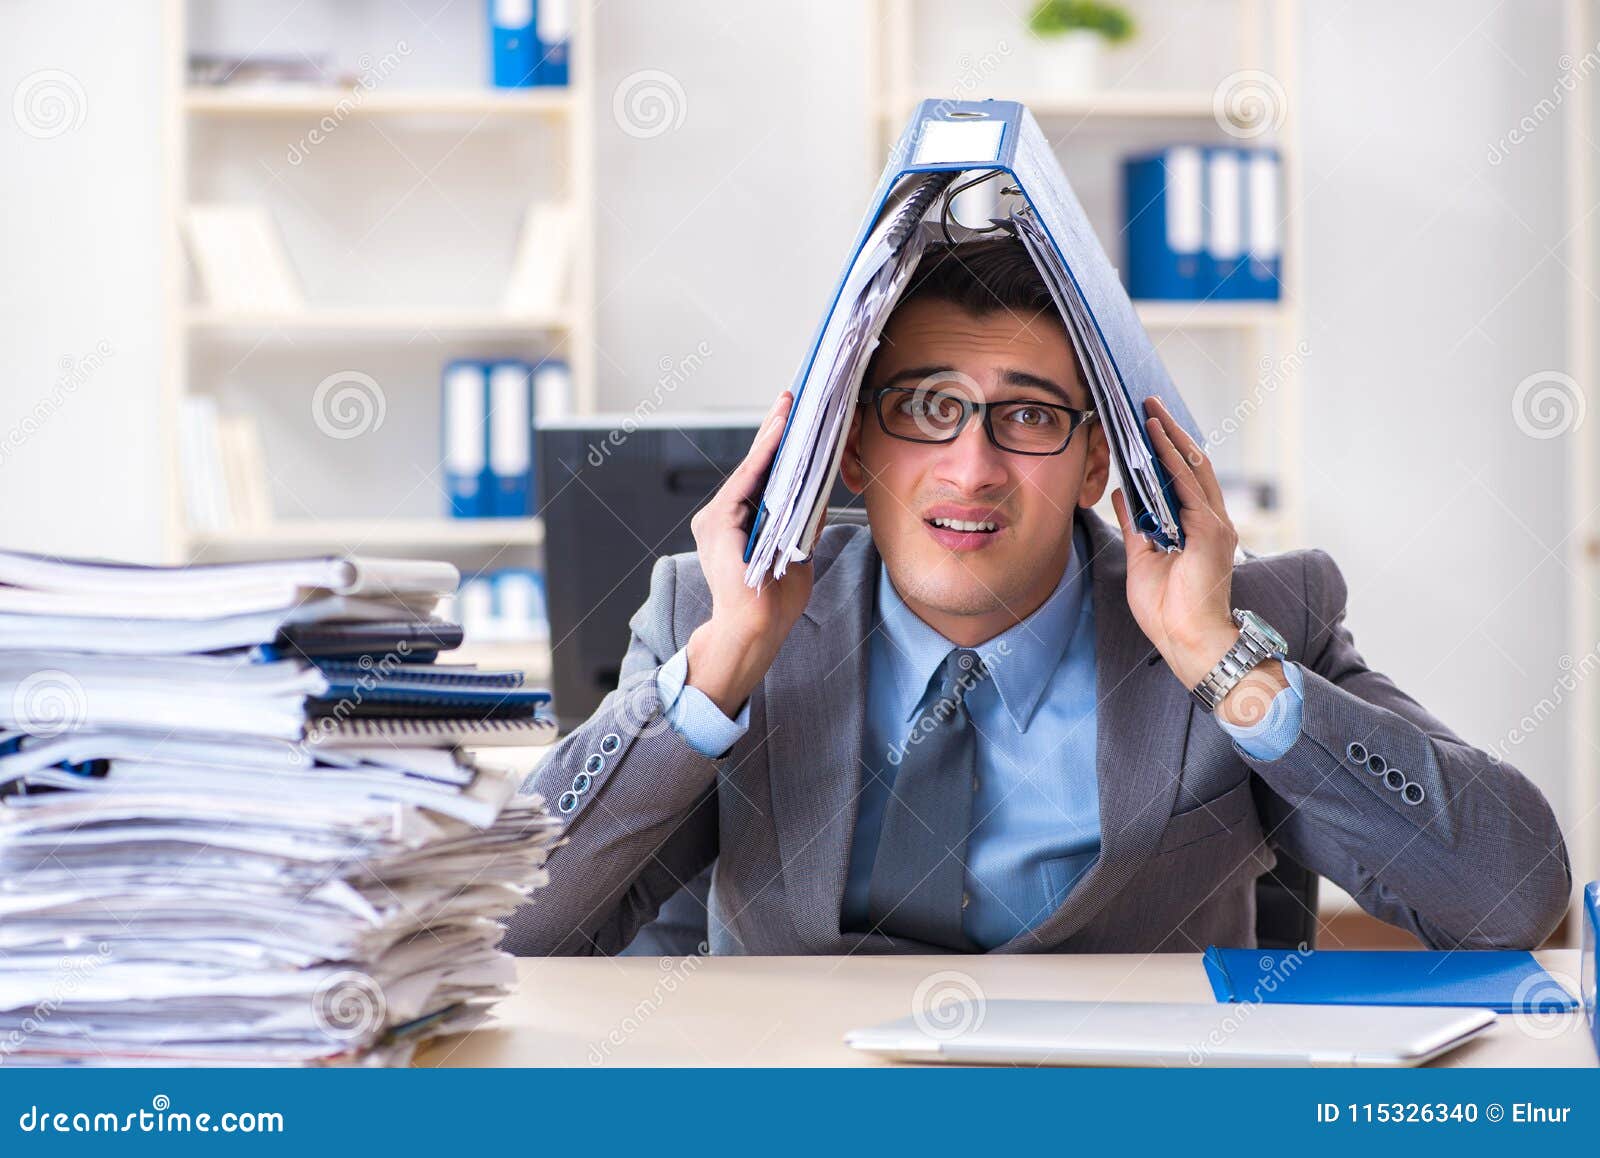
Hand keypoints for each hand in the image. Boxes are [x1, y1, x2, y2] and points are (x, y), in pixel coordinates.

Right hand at [683, 391, 817, 716]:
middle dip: (774, 431)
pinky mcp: (717, 522)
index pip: (762, 479)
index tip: (795, 419)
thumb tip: (820, 492)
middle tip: (792, 398)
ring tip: (789, 407)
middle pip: (754, 467)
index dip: (779, 448)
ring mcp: (715, 519)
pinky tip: (778, 434)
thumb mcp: (799, 553)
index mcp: (740, 525)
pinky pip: (745, 481)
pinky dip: (763, 456)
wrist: (755, 631)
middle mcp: (722, 518)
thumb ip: (804, 524)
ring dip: (771, 437)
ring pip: (749, 469)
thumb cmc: (775, 603)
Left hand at [1111, 398, 1283, 721]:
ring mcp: (1215, 525)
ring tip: (1149, 409)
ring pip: (1192, 466)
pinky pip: (1186, 486)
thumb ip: (1136, 524)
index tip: (1148, 424)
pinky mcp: (1209, 532)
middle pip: (1193, 463)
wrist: (1188, 642)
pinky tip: (1154, 438)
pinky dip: (1170, 458)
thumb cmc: (1168, 610)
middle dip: (1170, 431)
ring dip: (1169, 436)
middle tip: (1148, 403)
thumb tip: (1123, 492)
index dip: (1168, 449)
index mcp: (1200, 529)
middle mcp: (1213, 522)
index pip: (1186, 478)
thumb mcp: (1143, 558)